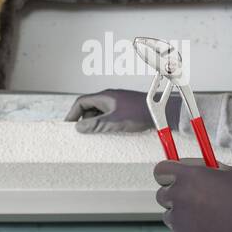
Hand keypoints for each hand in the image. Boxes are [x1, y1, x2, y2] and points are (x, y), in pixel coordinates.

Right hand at [65, 88, 179, 132]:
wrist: (162, 112)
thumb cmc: (141, 113)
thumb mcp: (115, 121)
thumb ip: (96, 124)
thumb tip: (79, 127)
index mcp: (105, 96)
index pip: (81, 102)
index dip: (72, 113)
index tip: (69, 125)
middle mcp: (110, 98)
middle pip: (89, 107)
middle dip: (83, 119)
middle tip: (81, 133)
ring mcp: (117, 103)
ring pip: (99, 112)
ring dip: (94, 122)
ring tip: (94, 134)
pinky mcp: (125, 109)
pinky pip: (108, 115)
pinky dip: (104, 123)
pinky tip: (108, 132)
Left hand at [154, 159, 231, 231]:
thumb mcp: (228, 173)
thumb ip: (204, 170)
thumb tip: (190, 168)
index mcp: (189, 175)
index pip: (160, 170)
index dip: (168, 176)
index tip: (176, 180)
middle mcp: (179, 195)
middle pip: (162, 195)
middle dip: (176, 198)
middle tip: (195, 203)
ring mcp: (179, 218)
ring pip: (170, 217)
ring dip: (183, 218)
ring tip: (207, 221)